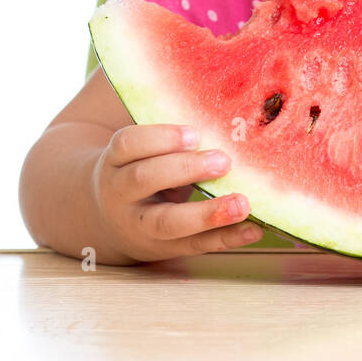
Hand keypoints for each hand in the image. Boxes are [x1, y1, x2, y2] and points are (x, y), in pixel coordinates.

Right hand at [90, 124, 263, 261]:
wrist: (108, 223)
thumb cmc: (141, 171)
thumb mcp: (141, 153)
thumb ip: (171, 138)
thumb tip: (224, 112)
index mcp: (117, 160)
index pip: (128, 144)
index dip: (161, 137)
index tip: (195, 134)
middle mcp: (121, 193)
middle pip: (144, 178)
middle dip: (185, 168)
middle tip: (224, 161)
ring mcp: (139, 225)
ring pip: (167, 222)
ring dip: (207, 214)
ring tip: (242, 203)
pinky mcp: (163, 248)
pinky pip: (195, 245)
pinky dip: (226, 238)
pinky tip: (253, 229)